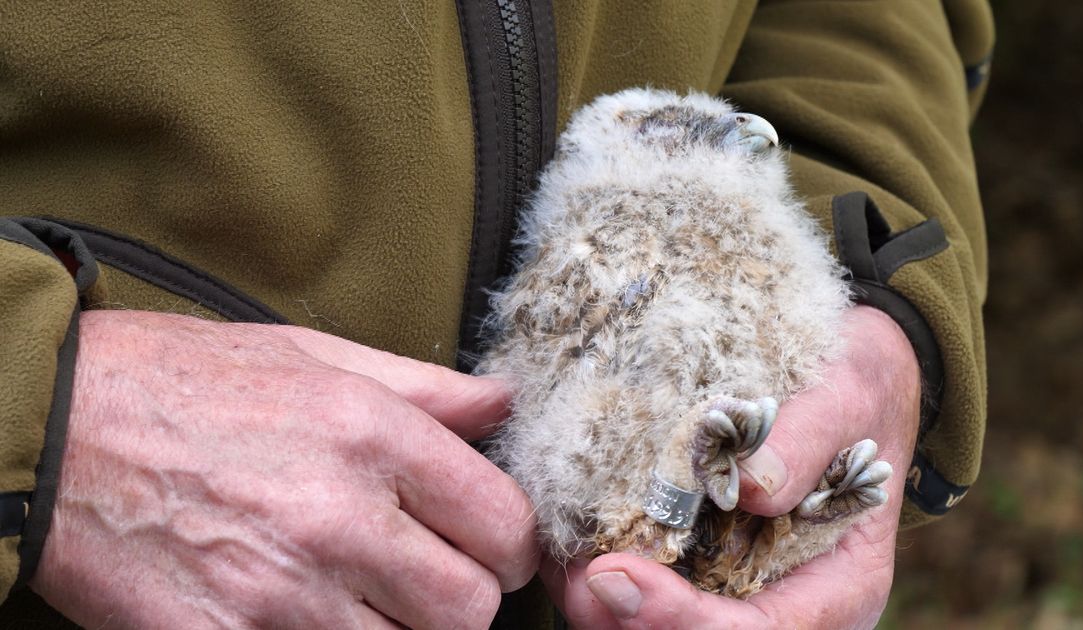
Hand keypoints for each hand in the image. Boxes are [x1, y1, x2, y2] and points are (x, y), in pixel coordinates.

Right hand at [31, 310, 537, 628]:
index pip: (505, 525)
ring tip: (367, 598)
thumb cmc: (182, 382)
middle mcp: (339, 516)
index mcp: (372, 435)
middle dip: (462, 599)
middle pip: (469, 607)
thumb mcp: (310, 354)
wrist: (50, 429)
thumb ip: (423, 387)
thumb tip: (504, 403)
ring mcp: (283, 592)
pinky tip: (310, 617)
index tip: (491, 547)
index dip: (511, 545)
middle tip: (430, 580)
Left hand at [543, 306, 920, 628]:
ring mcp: (744, 587)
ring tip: (561, 561)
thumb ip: (808, 437)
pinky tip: (572, 542)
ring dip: (609, 611)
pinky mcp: (709, 563)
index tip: (615, 575)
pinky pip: (658, 590)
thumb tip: (753, 488)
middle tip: (571, 578)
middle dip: (630, 624)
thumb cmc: (858, 387)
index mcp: (838, 586)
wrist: (852, 380)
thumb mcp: (850, 394)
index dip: (682, 619)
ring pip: (669, 629)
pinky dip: (609, 575)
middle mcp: (788, 602)